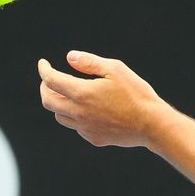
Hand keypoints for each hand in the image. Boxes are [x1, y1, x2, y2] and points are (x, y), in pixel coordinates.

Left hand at [37, 51, 165, 147]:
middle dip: (45, 88)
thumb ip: (89, 62)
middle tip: (49, 79)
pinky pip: (76, 126)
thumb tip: (69, 57)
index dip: (44, 70)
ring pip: (59, 116)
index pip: (51, 80)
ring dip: (58, 103)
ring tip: (67, 93)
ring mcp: (85, 128)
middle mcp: (79, 113)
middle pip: (48, 101)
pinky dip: (74, 115)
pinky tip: (86, 109)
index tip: (43, 63)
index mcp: (82, 93)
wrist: (151, 124)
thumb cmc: (136, 93)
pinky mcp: (93, 138)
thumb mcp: (115, 69)